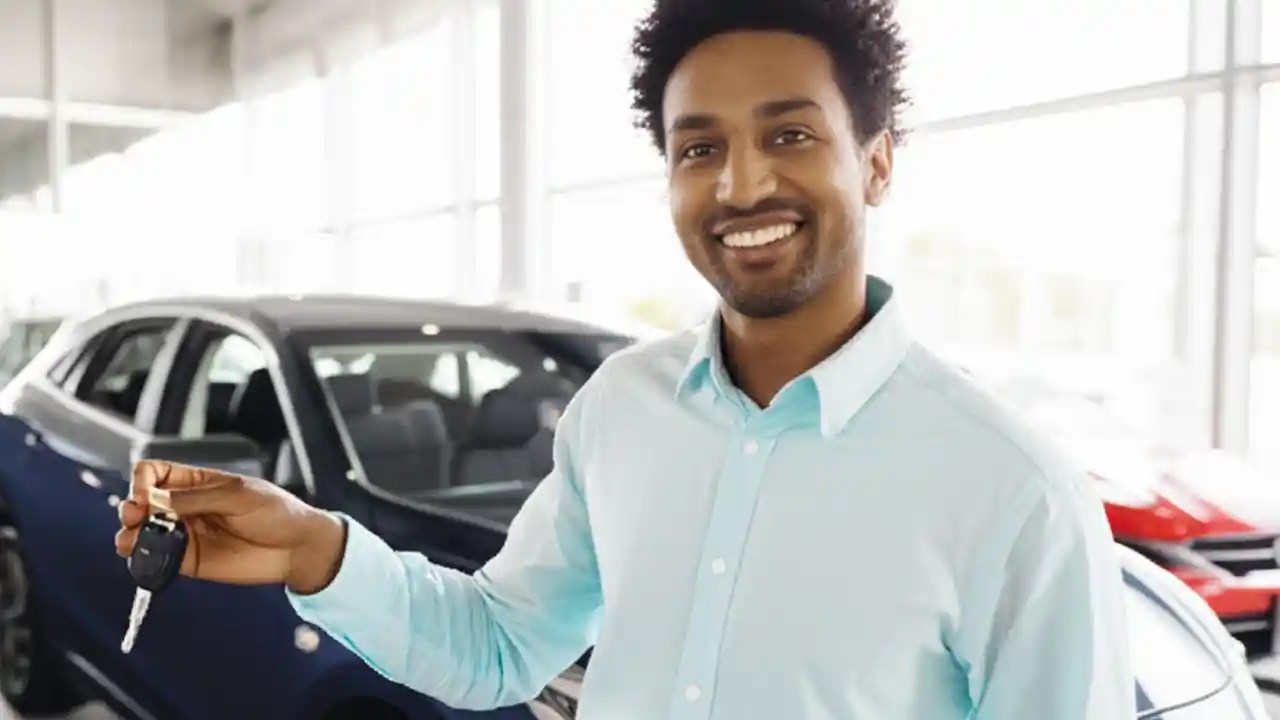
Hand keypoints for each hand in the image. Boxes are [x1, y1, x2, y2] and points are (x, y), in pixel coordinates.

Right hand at [115, 460, 346, 593]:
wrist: (297, 548)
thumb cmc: (277, 512)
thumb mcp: (240, 496)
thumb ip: (197, 498)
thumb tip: (155, 499)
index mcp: (197, 482)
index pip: (153, 472)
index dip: (143, 481)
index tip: (147, 495)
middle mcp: (185, 507)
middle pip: (140, 502)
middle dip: (131, 508)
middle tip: (136, 516)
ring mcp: (185, 534)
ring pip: (141, 532)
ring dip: (129, 534)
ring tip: (133, 538)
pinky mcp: (188, 560)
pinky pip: (156, 559)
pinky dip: (142, 558)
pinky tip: (142, 557)